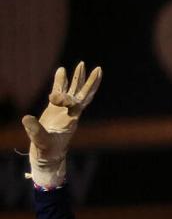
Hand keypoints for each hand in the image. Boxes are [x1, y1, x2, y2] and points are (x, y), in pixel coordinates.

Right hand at [21, 62, 102, 188]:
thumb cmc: (47, 149)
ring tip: (81, 64)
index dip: (66, 97)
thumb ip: (35, 129)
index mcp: (72, 119)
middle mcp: (71, 112)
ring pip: (73, 90)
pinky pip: (59, 91)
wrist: (47, 154)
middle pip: (84, 94)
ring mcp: (64, 109)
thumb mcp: (41, 139)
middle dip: (90, 82)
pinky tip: (61, 70)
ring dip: (77, 78)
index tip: (53, 99)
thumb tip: (26, 118)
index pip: (75, 103)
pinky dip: (60, 82)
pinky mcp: (55, 108)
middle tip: (98, 69)